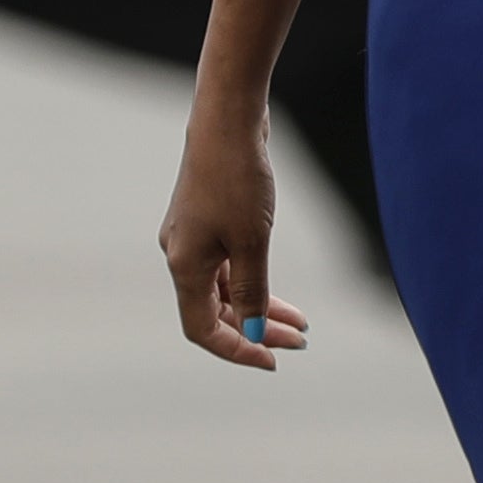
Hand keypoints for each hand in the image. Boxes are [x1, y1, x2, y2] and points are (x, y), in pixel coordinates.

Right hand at [159, 110, 311, 369]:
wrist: (227, 121)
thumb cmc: (237, 180)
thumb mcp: (252, 242)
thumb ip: (254, 291)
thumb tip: (255, 333)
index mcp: (184, 267)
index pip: (204, 329)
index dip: (237, 350)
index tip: (273, 361)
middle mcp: (181, 256)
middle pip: (217, 312)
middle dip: (257, 330)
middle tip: (300, 341)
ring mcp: (193, 238)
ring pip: (226, 289)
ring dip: (260, 307)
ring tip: (301, 323)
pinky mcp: (207, 220)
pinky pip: (229, 266)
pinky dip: (254, 281)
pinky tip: (279, 291)